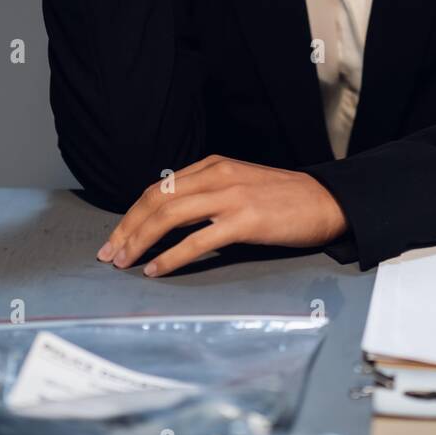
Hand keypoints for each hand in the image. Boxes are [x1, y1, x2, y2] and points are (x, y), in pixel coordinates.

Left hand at [96, 155, 349, 276]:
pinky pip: (197, 240)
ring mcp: (231, 196)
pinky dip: (171, 256)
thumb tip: (170, 217)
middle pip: (157, 199)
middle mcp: (217, 175)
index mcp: (213, 165)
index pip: (160, 187)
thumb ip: (207, 193)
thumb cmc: (284, 199)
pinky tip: (157, 269)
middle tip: (109, 254)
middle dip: (127, 228)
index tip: (116, 236)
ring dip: (141, 241)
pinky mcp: (245, 220)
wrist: (326, 201)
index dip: (133, 213)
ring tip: (125, 263)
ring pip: (170, 215)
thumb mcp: (240, 184)